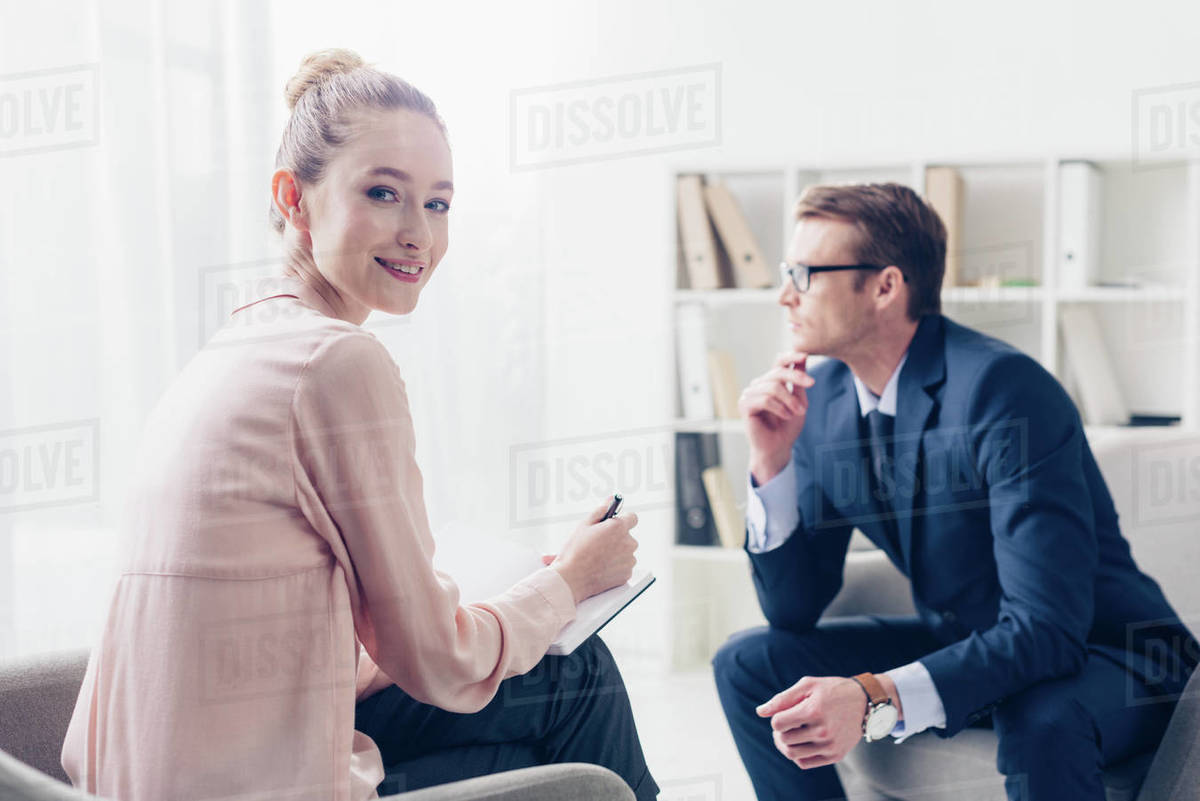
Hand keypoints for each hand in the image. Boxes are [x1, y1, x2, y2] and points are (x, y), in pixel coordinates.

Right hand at [548, 497, 638, 603]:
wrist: (571, 579)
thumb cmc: (575, 552)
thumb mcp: (584, 525)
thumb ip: (601, 510)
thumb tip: (610, 501)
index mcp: (619, 528)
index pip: (632, 517)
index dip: (622, 520)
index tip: (613, 524)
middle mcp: (628, 543)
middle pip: (627, 536)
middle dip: (616, 538)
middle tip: (599, 543)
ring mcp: (629, 560)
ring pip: (626, 552)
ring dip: (616, 552)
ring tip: (597, 557)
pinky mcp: (627, 574)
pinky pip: (624, 566)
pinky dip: (615, 566)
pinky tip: (601, 567)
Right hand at [740, 350, 813, 482]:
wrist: (778, 448)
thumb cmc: (788, 426)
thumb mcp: (799, 401)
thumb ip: (799, 382)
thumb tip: (802, 358)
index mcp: (771, 382)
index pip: (778, 362)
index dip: (790, 356)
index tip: (805, 356)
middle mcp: (758, 385)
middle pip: (778, 372)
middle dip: (797, 377)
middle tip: (812, 384)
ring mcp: (749, 394)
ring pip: (773, 387)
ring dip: (790, 400)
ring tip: (798, 412)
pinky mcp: (744, 405)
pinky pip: (765, 399)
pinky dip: (780, 408)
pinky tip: (787, 416)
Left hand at [755, 676, 867, 769]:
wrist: (864, 702)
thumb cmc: (831, 690)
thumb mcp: (807, 685)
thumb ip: (782, 699)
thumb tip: (760, 712)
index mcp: (813, 711)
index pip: (778, 724)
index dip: (776, 718)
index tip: (784, 713)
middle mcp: (823, 731)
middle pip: (784, 740)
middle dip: (780, 731)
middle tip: (787, 723)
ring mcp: (830, 745)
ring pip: (792, 754)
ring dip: (785, 744)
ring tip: (790, 734)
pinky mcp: (835, 755)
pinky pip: (805, 763)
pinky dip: (797, 755)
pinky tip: (801, 743)